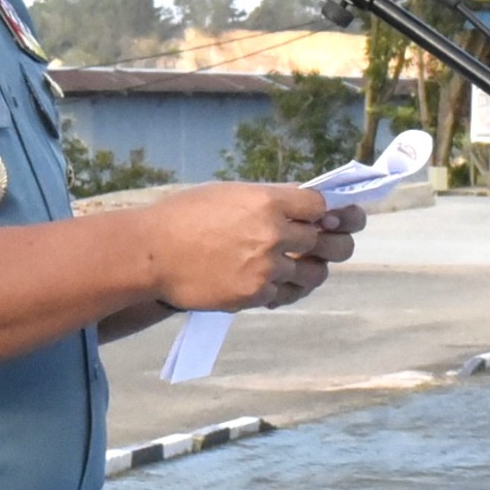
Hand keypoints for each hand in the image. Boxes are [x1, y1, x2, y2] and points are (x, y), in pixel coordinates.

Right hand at [141, 183, 361, 312]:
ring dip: (315, 269)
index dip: (328, 212)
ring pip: (314, 272)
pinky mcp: (255, 295)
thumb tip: (300, 209)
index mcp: (268, 201)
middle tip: (335, 243)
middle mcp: (273, 233)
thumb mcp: (227, 194)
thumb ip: (267, 201)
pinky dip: (287, 291)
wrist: (151, 253)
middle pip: (329, 241)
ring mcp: (266, 267)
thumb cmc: (182, 217)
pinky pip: (287, 295)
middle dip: (338, 241)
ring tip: (308, 267)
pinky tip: (281, 285)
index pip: (321, 206)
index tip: (330, 216)